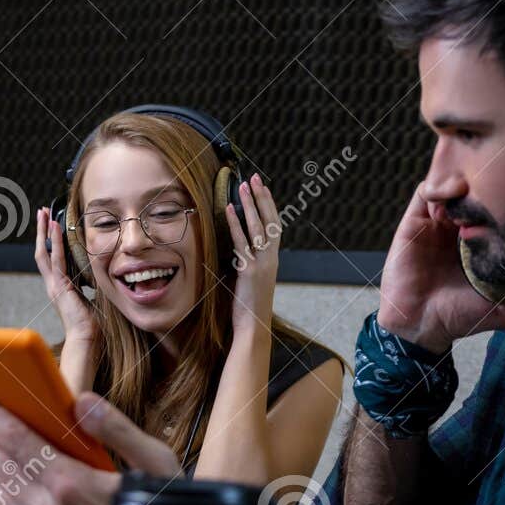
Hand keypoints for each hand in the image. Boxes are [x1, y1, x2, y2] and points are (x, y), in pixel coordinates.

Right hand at [34, 208, 97, 345]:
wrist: (87, 338)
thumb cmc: (93, 324)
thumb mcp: (95, 298)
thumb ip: (95, 285)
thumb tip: (107, 274)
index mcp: (61, 286)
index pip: (52, 258)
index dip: (51, 241)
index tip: (52, 224)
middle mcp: (53, 284)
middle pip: (43, 251)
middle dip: (42, 231)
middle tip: (42, 212)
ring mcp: (53, 284)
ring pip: (44, 252)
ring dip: (44, 232)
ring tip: (43, 214)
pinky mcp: (58, 286)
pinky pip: (54, 259)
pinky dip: (54, 242)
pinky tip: (55, 228)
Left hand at [224, 174, 279, 334]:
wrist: (254, 326)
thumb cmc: (250, 305)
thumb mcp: (251, 279)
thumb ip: (248, 261)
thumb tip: (237, 247)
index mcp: (273, 259)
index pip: (274, 226)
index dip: (269, 206)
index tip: (263, 188)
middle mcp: (271, 258)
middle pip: (270, 221)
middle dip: (262, 198)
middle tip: (255, 178)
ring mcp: (262, 263)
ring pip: (258, 228)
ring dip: (251, 205)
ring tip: (243, 186)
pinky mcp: (249, 270)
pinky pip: (241, 242)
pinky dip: (235, 223)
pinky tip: (229, 209)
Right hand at [376, 174, 504, 353]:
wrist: (422, 326)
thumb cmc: (458, 317)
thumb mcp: (501, 307)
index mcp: (477, 242)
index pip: (493, 208)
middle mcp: (456, 229)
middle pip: (472, 191)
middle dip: (485, 182)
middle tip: (500, 182)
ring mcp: (435, 223)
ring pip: (450, 185)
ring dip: (463, 180)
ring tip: (476, 186)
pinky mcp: (414, 222)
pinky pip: (425, 193)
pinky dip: (438, 186)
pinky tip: (452, 196)